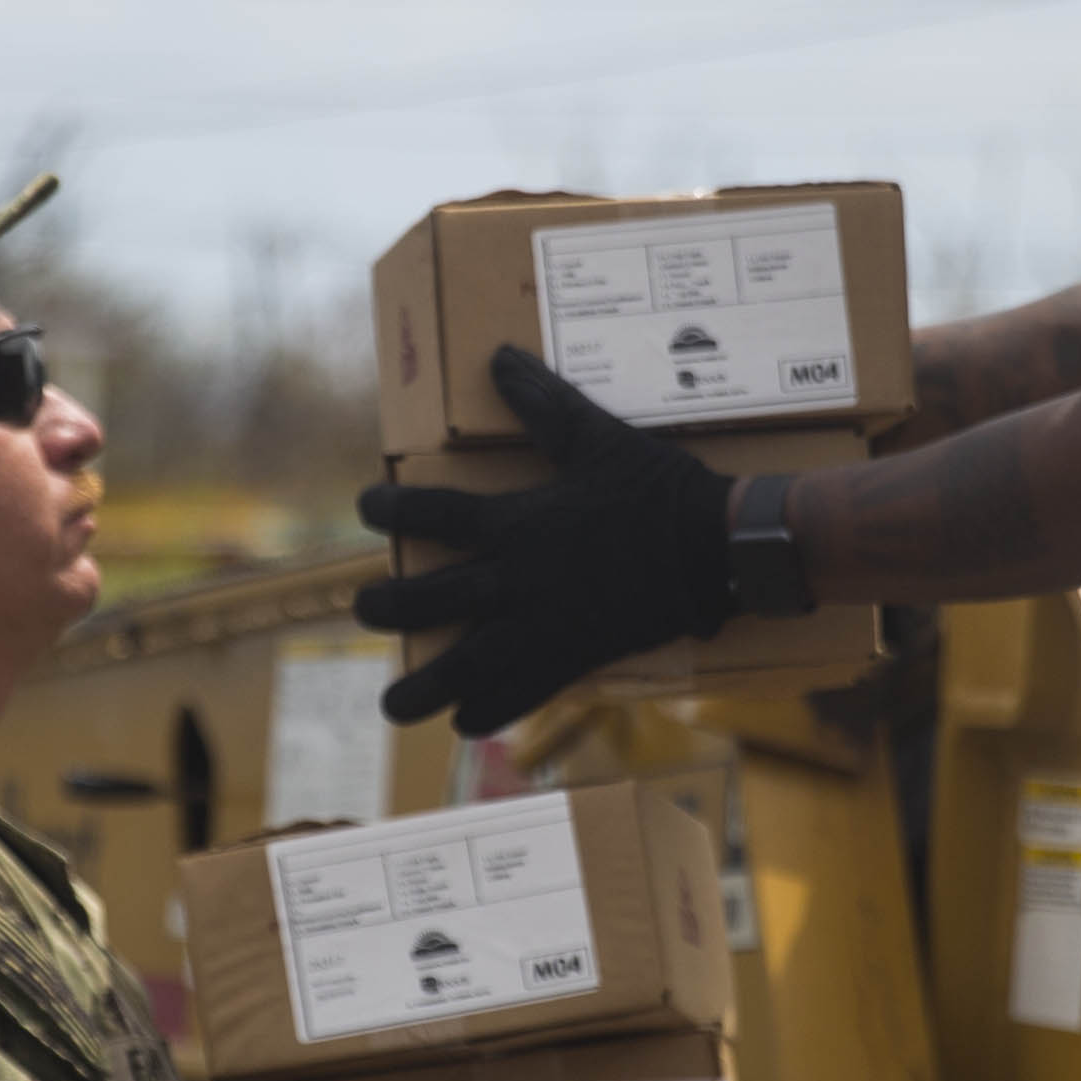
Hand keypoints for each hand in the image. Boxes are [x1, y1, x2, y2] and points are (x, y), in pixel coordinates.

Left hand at [354, 348, 744, 737]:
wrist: (717, 547)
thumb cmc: (659, 487)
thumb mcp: (598, 437)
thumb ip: (544, 403)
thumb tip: (500, 357)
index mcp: (519, 522)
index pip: (435, 514)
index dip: (392, 510)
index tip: (366, 507)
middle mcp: (519, 578)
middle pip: (432, 598)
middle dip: (389, 607)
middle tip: (363, 610)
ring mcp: (545, 623)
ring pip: (468, 663)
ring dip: (427, 688)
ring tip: (394, 707)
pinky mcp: (576, 655)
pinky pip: (524, 691)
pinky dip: (493, 711)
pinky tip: (467, 723)